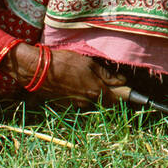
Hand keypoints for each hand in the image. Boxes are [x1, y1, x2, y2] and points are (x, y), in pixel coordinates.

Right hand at [3, 43, 125, 106]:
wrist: (37, 70)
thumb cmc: (64, 62)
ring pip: (92, 101)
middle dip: (111, 94)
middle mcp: (88, 102)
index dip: (126, 95)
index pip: (118, 99)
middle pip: (106, 102)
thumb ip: (106, 75)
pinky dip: (82, 93)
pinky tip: (76, 82)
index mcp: (96, 92)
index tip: (131, 90)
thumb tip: (122, 81)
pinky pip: (80, 101)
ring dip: (95, 93)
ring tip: (88, 79)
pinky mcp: (66, 104)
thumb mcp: (88, 63)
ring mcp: (76, 105)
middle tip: (112, 82)